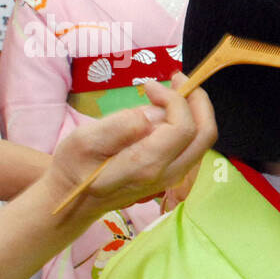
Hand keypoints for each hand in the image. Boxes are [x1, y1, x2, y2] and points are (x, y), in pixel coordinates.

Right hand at [42, 73, 215, 224]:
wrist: (75, 200)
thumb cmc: (75, 166)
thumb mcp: (85, 141)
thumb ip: (121, 126)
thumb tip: (153, 113)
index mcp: (147, 164)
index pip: (183, 127)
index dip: (173, 99)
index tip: (149, 86)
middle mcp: (168, 173)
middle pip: (204, 134)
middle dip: (197, 100)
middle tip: (176, 78)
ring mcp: (173, 176)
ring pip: (202, 140)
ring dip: (195, 110)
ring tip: (173, 89)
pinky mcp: (171, 174)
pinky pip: (193, 145)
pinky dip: (189, 122)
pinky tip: (168, 109)